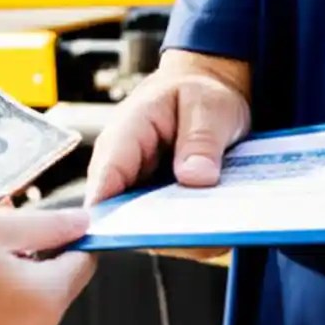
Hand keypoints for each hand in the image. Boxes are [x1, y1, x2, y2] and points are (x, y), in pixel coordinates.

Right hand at [0, 208, 96, 324]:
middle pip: (61, 276)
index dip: (70, 231)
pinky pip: (11, 304)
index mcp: (46, 302)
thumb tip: (85, 224)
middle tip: (1, 221)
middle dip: (40, 246)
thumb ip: (48, 225)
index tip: (47, 210)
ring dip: (17, 261)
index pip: (84, 259)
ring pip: (34, 288)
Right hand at [85, 50, 250, 261]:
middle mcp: (124, 170)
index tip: (138, 237)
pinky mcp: (158, 203)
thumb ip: (201, 139)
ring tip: (217, 227)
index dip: (111, 216)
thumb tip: (196, 178)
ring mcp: (139, 190)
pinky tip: (220, 224)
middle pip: (124, 216)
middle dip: (159, 230)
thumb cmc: (198, 89)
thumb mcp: (207, 104)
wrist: (206, 87)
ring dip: (181, 233)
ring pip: (148, 228)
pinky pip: (169, 227)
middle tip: (200, 233)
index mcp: (123, 137)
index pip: (105, 182)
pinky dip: (193, 230)